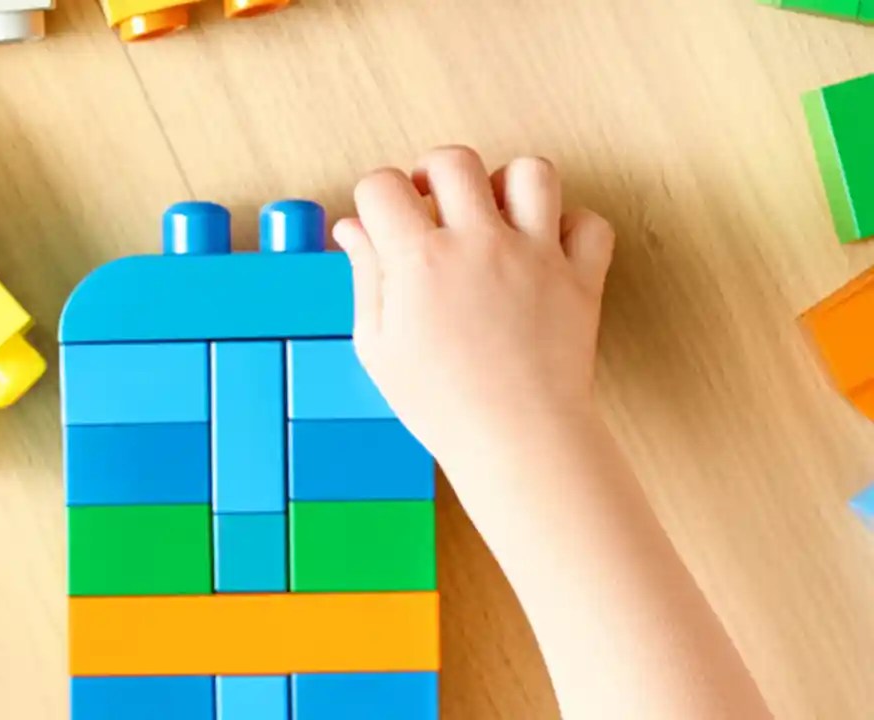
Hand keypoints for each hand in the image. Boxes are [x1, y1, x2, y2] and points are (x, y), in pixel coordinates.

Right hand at [334, 147, 614, 462]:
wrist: (516, 440)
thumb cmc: (439, 403)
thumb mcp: (377, 344)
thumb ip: (365, 275)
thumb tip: (352, 228)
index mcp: (420, 260)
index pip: (383, 186)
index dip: (373, 196)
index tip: (380, 219)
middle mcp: (479, 243)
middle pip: (455, 161)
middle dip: (433, 172)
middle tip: (431, 204)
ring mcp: (536, 255)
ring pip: (530, 173)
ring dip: (506, 185)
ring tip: (493, 217)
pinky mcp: (579, 277)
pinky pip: (588, 223)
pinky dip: (570, 227)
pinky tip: (545, 249)